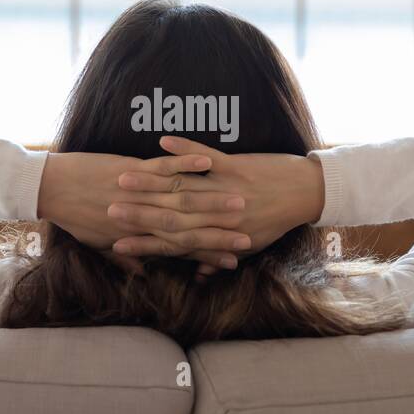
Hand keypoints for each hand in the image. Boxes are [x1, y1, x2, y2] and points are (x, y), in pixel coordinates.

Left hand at [37, 150, 250, 269]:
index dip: (210, 254)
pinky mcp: (132, 167)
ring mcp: (140, 190)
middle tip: (249, 235)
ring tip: (242, 200)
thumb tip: (141, 271)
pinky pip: (164, 165)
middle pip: (190, 225)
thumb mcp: (98, 242)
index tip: (235, 259)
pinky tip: (207, 161)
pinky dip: (186, 161)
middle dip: (221, 231)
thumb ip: (123, 256)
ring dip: (213, 199)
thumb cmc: (73, 215)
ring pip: (183, 196)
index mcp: (138, 234)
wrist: (48, 190)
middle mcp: (143, 216)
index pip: (182, 247)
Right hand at [109, 136, 325, 272]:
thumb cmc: (275, 220)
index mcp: (217, 235)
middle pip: (169, 216)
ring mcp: (225, 189)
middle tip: (107, 211)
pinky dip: (184, 149)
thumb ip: (217, 256)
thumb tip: (197, 274)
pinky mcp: (235, 166)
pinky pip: (205, 156)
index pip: (172, 244)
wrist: (306, 195)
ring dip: (149, 181)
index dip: (143, 245)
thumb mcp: (247, 245)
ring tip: (122, 177)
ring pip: (181, 187)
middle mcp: (216, 216)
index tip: (115, 244)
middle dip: (135, 214)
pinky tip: (163, 139)